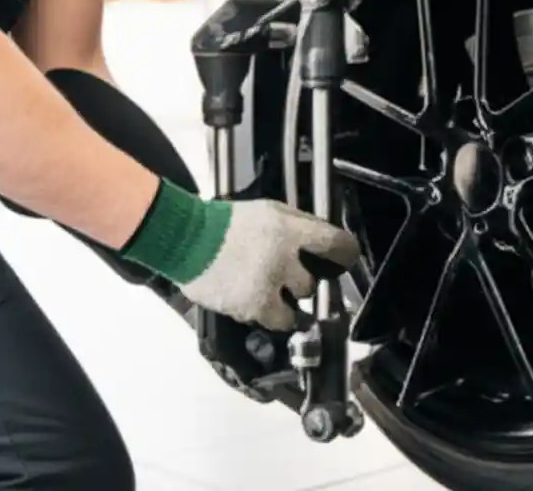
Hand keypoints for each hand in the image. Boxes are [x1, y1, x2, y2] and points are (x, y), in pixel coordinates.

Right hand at [178, 199, 360, 330]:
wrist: (186, 240)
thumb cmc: (226, 222)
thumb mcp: (268, 211)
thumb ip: (297, 225)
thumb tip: (324, 240)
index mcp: (290, 230)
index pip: (335, 244)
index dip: (346, 253)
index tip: (347, 259)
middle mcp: (284, 259)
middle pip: (312, 281)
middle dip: (300, 279)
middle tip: (286, 274)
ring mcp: (269, 285)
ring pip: (297, 304)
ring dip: (287, 299)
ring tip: (269, 289)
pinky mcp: (253, 307)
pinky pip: (278, 321)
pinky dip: (272, 314)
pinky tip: (260, 302)